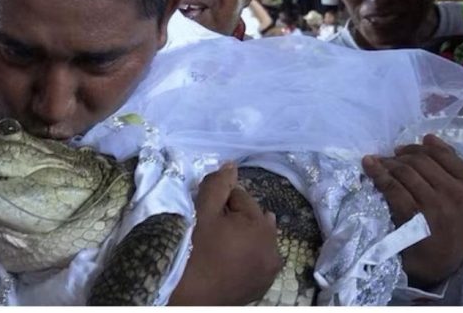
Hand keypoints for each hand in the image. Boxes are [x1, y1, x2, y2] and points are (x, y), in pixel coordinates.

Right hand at [169, 163, 281, 304]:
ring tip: (220, 247)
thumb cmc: (194, 251)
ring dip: (243, 237)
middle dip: (234, 219)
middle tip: (211, 233)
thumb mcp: (203, 213)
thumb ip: (218, 185)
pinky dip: (247, 256)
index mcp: (261, 226)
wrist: (188, 297)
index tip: (206, 216)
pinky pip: (257, 259)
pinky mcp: (263, 285)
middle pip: (252, 217)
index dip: (220, 203)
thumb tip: (232, 165)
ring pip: (256, 238)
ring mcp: (270, 269)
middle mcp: (274, 247)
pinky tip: (229, 261)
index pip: (241, 197)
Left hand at [363, 134, 462, 288]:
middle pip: (421, 161)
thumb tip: (428, 138)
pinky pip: (391, 186)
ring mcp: (435, 205)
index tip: (404, 148)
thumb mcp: (461, 198)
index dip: (420, 147)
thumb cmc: (448, 226)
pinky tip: (368, 166)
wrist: (438, 263)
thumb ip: (450, 167)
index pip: (444, 154)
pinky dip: (377, 173)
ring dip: (387, 163)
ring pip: (405, 171)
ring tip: (379, 162)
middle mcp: (456, 194)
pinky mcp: (413, 215)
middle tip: (390, 157)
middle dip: (401, 156)